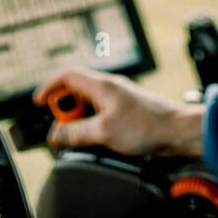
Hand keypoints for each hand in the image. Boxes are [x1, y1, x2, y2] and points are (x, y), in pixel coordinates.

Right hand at [32, 68, 204, 157]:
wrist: (178, 131)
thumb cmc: (148, 125)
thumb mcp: (103, 131)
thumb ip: (76, 132)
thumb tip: (56, 135)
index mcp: (102, 85)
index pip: (67, 76)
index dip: (50, 87)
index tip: (39, 102)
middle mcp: (109, 88)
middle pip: (76, 93)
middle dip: (68, 111)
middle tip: (70, 129)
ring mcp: (118, 100)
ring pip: (88, 107)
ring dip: (82, 122)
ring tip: (89, 137)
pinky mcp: (126, 113)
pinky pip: (101, 117)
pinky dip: (95, 127)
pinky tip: (102, 140)